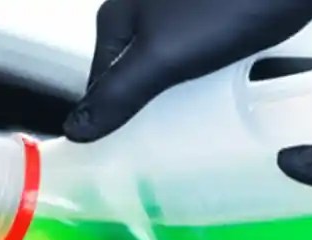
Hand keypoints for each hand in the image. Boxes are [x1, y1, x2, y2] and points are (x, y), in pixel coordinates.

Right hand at [65, 0, 311, 141]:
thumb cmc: (228, 5)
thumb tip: (75, 131)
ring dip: (191, 91)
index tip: (130, 152)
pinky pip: (210, 53)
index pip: (102, 81)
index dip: (114, 116)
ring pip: (177, 63)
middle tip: (174, 141)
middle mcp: (148, 6)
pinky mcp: (221, 12)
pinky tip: (237, 89)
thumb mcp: (163, 57)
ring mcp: (185, 9)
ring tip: (209, 120)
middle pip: (139, 72)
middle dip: (157, 105)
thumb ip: (119, 95)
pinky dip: (219, 74)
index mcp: (121, 14)